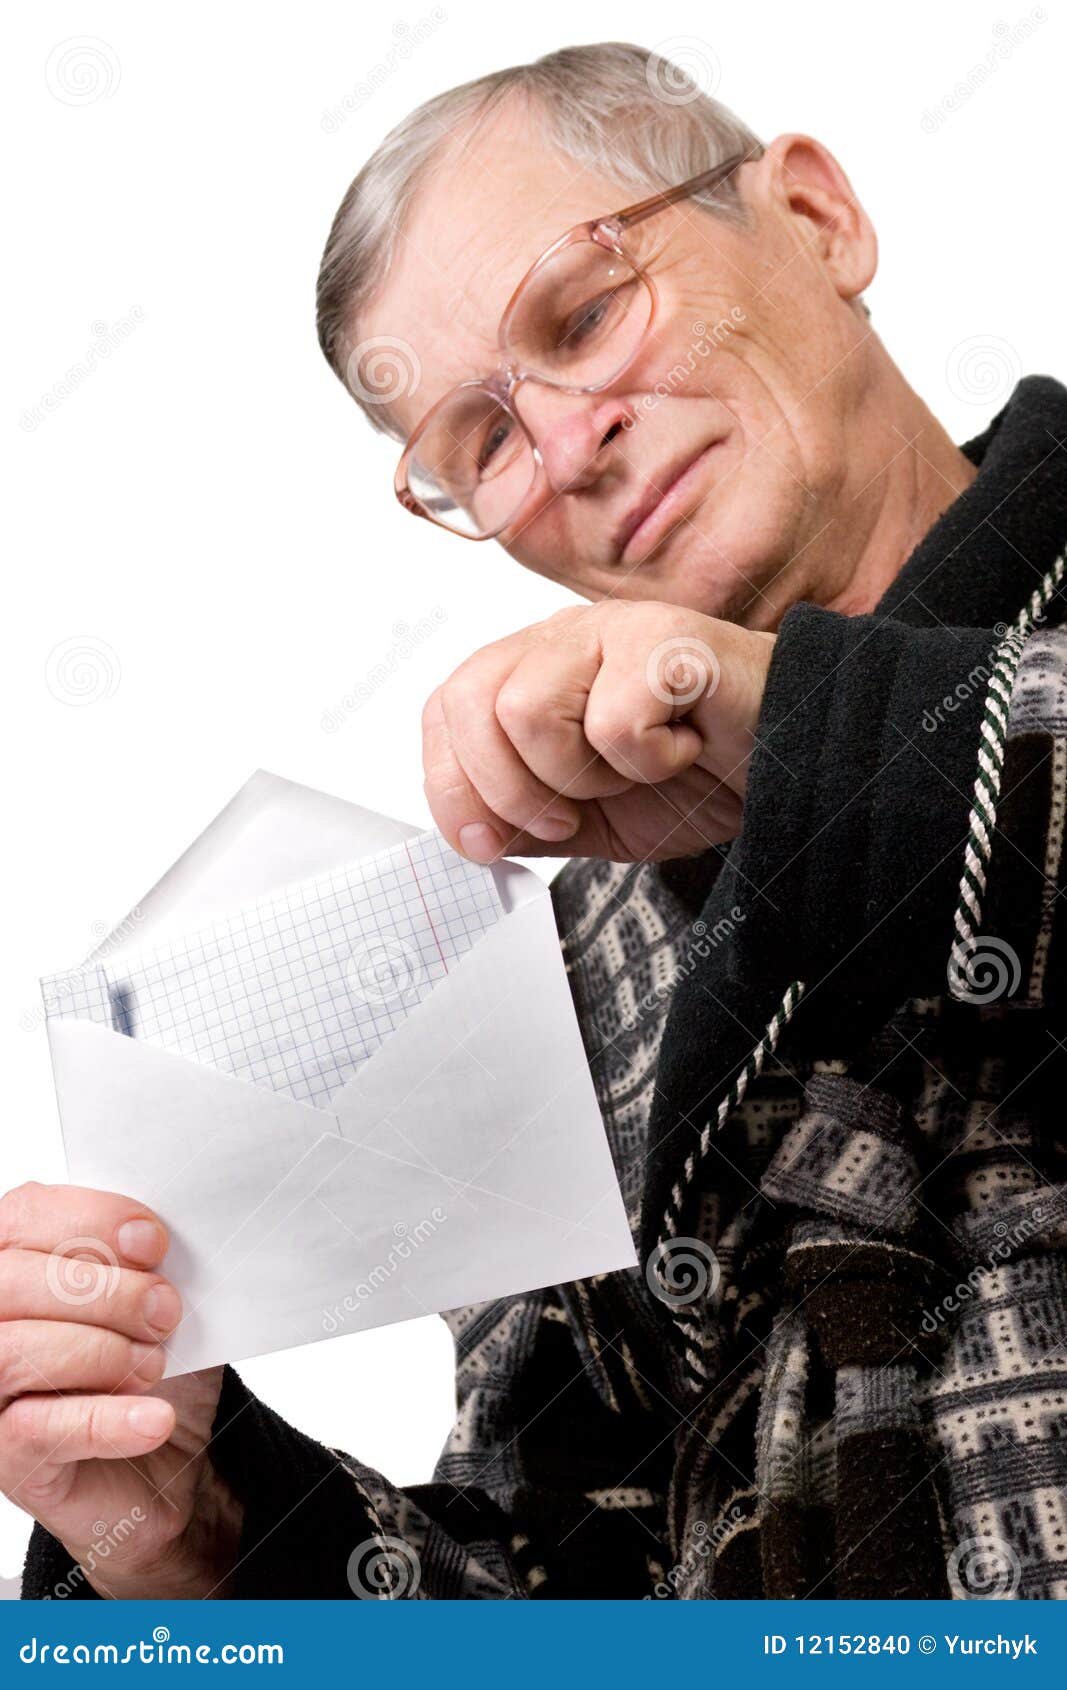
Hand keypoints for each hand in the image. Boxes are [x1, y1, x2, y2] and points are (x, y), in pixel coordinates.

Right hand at [0, 1183, 239, 1597]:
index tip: (154, 1242)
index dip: (88, 1220)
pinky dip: (107, 1420)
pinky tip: (153, 1418)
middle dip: (104, 1291)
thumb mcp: (152, 1295)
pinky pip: (36, 1430)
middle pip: (10, 1283)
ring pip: (12, 1352)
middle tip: (164, 1310)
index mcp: (14, 1259)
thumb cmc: (148, 1357)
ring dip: (101, 1352)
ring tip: (154, 1364)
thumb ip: (138, 1258)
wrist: (169, 1454)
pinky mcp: (9, 1460)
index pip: (23, 1214)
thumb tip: (147, 1237)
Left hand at [423, 602, 774, 861]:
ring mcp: (611, 629)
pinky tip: (683, 748)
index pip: (444, 710)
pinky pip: (613, 720)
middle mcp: (562, 639)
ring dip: (581, 773)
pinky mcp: (665, 637)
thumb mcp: (590, 818)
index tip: (487, 841)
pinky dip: (649, 760)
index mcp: (533, 671)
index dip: (451, 784)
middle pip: (469, 701)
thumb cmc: (699, 779)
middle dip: (508, 788)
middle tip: (569, 814)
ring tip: (635, 771)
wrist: (792, 766)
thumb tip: (471, 833)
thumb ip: (522, 820)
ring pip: (527, 710)